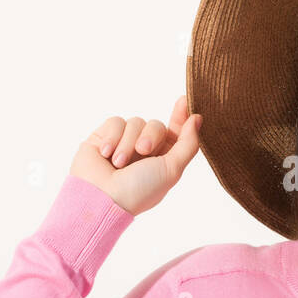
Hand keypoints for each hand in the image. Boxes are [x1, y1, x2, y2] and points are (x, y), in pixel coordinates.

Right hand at [70, 95, 202, 214]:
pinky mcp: (103, 137)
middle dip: (151, 136)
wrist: (100, 198)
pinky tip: (105, 154)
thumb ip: (188, 144)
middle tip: (143, 152)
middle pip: (156, 125)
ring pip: (135, 122)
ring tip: (118, 164)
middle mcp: (144, 151)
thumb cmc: (138, 190)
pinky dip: (112, 138)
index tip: (184, 100)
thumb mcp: (172, 169)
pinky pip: (115, 122)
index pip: (175, 132)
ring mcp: (123, 143)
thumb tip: (197, 118)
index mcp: (163, 160)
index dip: (181, 116)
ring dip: (128, 143)